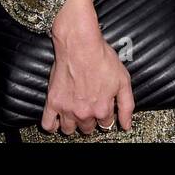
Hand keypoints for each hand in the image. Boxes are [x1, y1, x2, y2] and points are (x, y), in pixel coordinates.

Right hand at [43, 0, 133, 134]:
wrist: (80, 44)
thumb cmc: (101, 57)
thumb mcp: (123, 80)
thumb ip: (126, 105)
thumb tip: (127, 124)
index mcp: (102, 108)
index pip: (106, 124)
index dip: (106, 116)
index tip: (104, 109)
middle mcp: (84, 112)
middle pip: (88, 128)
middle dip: (91, 121)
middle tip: (90, 108)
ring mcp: (67, 108)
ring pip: (69, 130)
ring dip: (73, 125)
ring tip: (75, 114)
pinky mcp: (53, 102)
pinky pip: (47, 124)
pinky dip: (51, 126)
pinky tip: (57, 121)